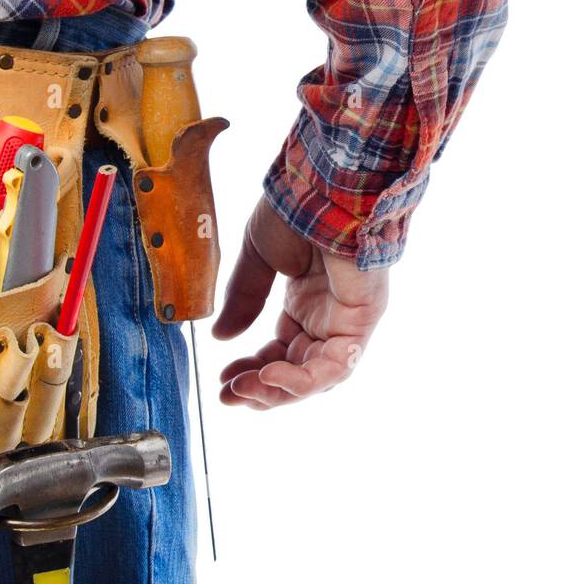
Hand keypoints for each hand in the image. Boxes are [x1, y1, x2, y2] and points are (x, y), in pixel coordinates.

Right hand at [211, 198, 388, 408]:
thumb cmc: (294, 210)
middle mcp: (328, 316)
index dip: (252, 370)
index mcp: (306, 302)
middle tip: (229, 396)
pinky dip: (305, 380)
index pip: (280, 352)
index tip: (223, 381)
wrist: (320, 187)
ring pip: (318, 377)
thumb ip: (243, 299)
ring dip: (279, 391)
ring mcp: (347, 320)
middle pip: (298, 371)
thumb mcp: (257, 258)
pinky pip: (337, 365)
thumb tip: (220, 337)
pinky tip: (270, 378)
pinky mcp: (362, 320)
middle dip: (262, 389)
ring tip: (244, 390)